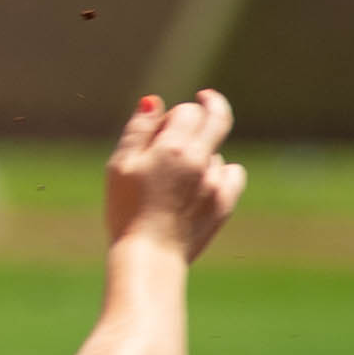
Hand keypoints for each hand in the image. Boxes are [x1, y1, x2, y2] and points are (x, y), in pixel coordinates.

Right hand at [103, 91, 242, 258]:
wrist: (149, 256)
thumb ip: (138, 129)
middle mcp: (200, 161)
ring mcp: (216, 183)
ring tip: (179, 173)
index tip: (165, 120)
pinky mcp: (224, 203)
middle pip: (218, 118)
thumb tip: (154, 101)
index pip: (188, 111)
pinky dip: (220, 172)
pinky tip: (204, 181)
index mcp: (173, 148)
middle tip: (205, 98)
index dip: (175, 113)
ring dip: (204, 151)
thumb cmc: (126, 210)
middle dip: (211, 104)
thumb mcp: (121, 165)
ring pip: (217, 151)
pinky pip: (232, 173)